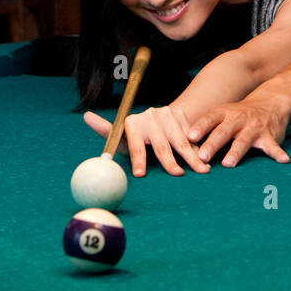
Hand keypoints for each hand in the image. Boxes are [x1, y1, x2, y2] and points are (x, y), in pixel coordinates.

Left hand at [83, 105, 210, 177]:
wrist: (160, 120)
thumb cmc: (136, 138)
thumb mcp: (122, 138)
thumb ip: (107, 132)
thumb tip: (86, 116)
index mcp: (132, 123)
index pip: (135, 143)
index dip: (138, 159)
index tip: (140, 174)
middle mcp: (150, 116)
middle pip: (160, 144)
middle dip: (169, 161)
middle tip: (176, 175)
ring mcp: (168, 114)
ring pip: (180, 141)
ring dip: (191, 158)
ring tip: (201, 171)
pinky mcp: (182, 116)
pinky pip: (192, 137)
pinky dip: (198, 151)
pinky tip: (205, 162)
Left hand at [186, 91, 290, 167]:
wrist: (271, 103)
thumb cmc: (239, 115)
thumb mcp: (222, 114)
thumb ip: (205, 128)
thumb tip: (179, 144)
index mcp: (224, 113)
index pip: (209, 119)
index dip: (199, 128)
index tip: (189, 138)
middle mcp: (238, 119)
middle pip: (224, 132)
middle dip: (213, 144)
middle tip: (202, 157)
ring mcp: (254, 127)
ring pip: (244, 140)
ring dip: (236, 152)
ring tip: (228, 163)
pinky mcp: (269, 136)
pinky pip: (273, 147)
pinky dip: (278, 154)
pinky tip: (283, 161)